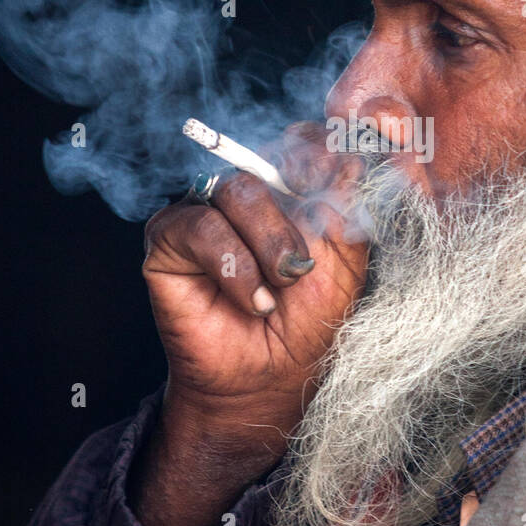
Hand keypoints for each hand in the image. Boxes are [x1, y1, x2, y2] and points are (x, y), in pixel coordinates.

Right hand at [142, 122, 367, 459]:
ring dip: (268, 245)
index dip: (320, 153)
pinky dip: (233, 265)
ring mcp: (207, 211)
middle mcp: (249, 195)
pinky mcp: (168, 239)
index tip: (336, 183)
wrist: (265, 384)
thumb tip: (357, 155)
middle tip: (303, 266)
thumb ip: (352, 209)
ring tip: (277, 289)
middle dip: (297, 216)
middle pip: (271, 160)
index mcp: (293, 191)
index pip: (303, 141)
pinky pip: (201, 226)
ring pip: (238, 190)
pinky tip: (249, 300)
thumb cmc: (305, 327)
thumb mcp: (345, 266)